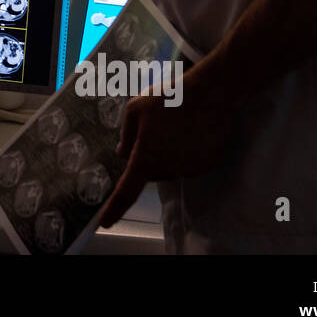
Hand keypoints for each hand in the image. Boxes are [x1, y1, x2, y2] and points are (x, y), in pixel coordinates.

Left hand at [97, 73, 236, 227]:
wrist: (211, 94)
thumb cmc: (169, 98)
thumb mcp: (135, 109)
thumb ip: (126, 134)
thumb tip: (123, 153)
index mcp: (146, 158)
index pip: (127, 191)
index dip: (114, 208)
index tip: (104, 222)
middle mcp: (169, 169)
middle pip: (150, 172)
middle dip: (146, 156)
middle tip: (153, 129)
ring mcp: (190, 169)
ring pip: (170, 167)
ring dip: (167, 152)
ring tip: (175, 124)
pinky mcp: (206, 165)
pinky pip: (188, 163)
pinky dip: (185, 151)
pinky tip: (190, 128)